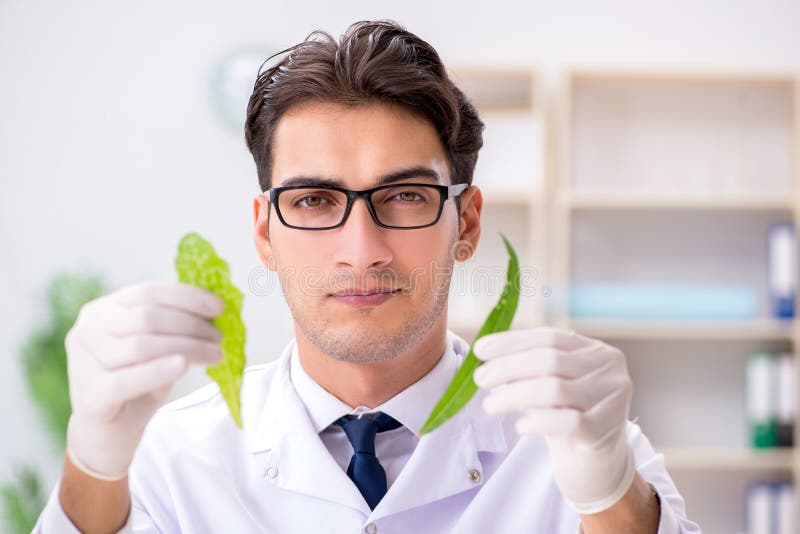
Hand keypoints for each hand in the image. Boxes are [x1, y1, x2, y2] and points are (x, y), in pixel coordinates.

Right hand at [65, 281, 224, 479]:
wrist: (108, 433)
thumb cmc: (136, 383)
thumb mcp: (155, 349)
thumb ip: (172, 327)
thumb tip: (213, 310)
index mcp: (103, 310)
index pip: (148, 292)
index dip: (187, 297)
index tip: (219, 307)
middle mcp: (87, 330)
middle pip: (147, 317)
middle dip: (190, 324)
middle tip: (219, 337)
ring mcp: (83, 362)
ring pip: (142, 345)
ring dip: (187, 347)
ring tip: (215, 354)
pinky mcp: (90, 394)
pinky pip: (128, 379)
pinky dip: (159, 370)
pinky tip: (184, 365)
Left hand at [472, 326, 635, 514]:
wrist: (597, 464)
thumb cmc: (569, 417)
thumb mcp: (554, 384)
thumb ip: (531, 366)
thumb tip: (486, 354)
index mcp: (598, 351)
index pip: (550, 338)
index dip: (512, 342)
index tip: (480, 350)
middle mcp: (610, 371)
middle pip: (550, 360)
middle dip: (508, 367)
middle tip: (479, 379)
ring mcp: (612, 401)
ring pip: (554, 389)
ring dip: (514, 395)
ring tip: (490, 405)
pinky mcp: (605, 432)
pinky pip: (566, 422)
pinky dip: (538, 421)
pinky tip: (520, 426)